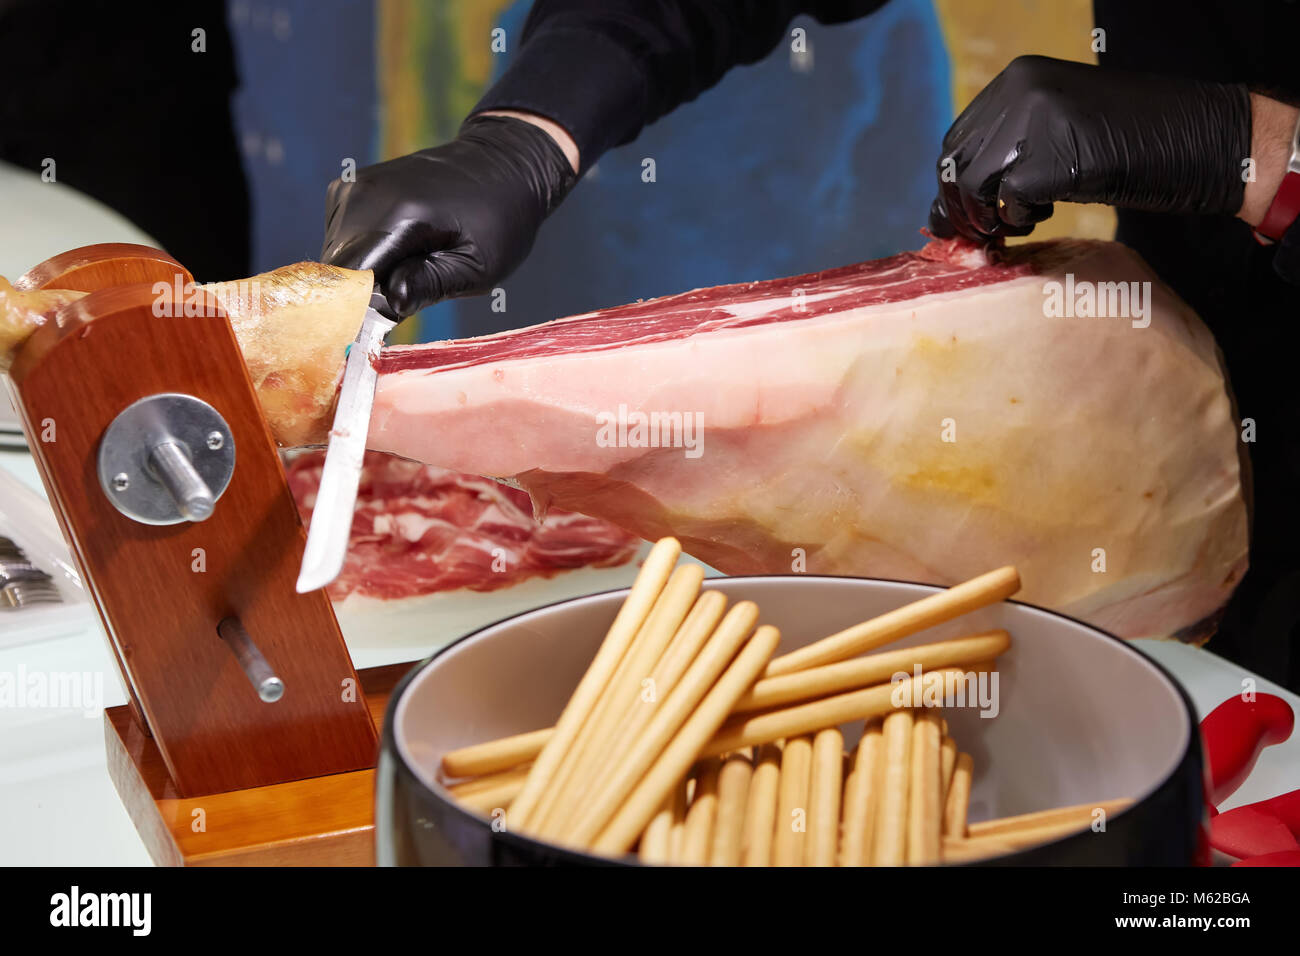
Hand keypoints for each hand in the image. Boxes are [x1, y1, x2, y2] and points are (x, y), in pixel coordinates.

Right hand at [322, 114, 577, 315]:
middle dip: (362, 292)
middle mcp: (366, 194)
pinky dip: (362, 252)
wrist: (499, 165)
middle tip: (408, 292)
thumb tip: (390, 304)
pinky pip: (340, 236)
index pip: (349, 276)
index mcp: (400, 215)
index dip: (359, 307)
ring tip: (411, 262)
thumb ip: (432, 284)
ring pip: (335, 254)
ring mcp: (353, 185)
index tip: (383, 322)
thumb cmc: (498, 220)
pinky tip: (399, 246)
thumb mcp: (479, 266)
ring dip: (363, 272)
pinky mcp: (349, 186)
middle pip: (337, 267)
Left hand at [928, 55, 1251, 241]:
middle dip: (961, 207)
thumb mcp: (1061, 128)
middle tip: (984, 234)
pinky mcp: (1051, 159)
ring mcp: (1034, 123)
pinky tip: (1044, 216)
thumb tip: (947, 204)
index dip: (954, 183)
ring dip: (986, 216)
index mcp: (1018, 78)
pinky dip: (1019, 219)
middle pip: (954, 163)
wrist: (1206, 140)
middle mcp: (1020, 91)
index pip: (958, 138)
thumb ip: (1010, 147)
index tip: (965, 215)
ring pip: (972, 184)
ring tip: (1018, 225)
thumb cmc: (1137, 141)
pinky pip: (1007, 202)